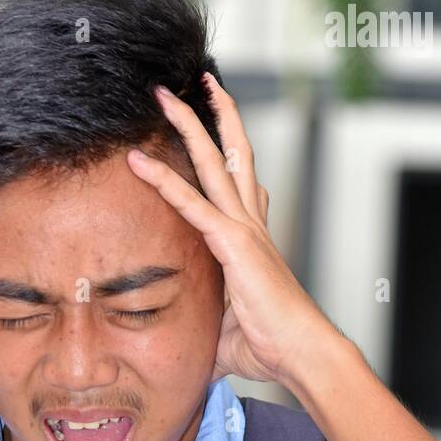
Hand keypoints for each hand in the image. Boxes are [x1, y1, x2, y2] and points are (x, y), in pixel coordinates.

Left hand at [126, 76, 344, 387]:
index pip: (238, 183)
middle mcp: (250, 224)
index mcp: (252, 239)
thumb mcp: (227, 332)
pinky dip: (163, 181)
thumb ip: (207, 328)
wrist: (302, 354)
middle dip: (209, 116)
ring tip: (164, 94)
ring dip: (188, 125)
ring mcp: (244, 230)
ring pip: (215, 161)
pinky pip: (191, 204)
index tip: (212, 126)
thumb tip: (186, 353)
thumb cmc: (271, 348)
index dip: (225, 150)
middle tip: (190, 85)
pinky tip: (137, 161)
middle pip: (231, 154)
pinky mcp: (234, 245)